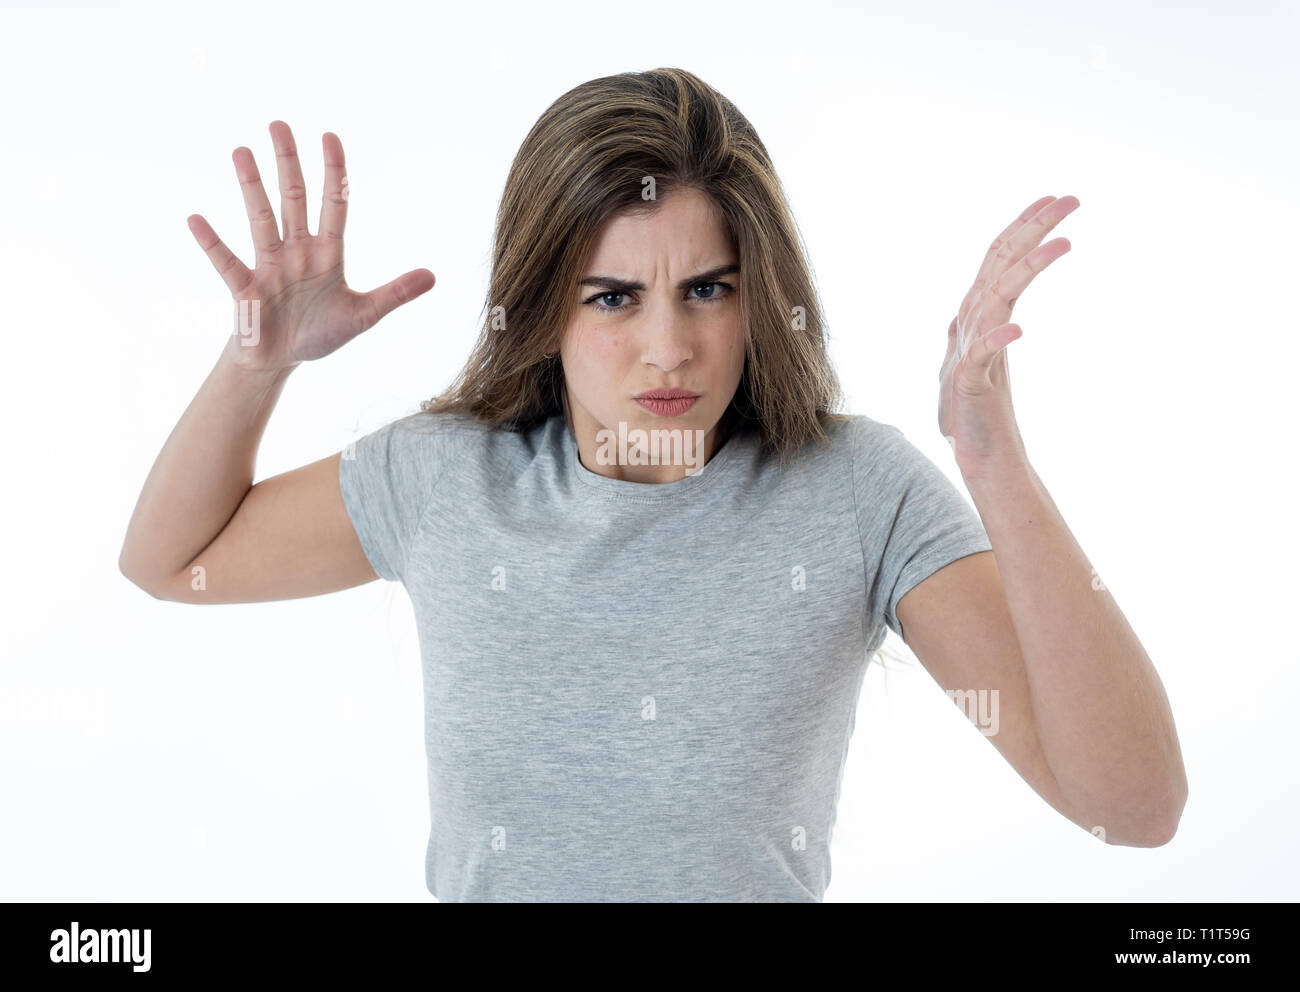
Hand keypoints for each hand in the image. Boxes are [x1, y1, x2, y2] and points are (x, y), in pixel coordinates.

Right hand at [187, 121, 434, 372]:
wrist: (281, 361)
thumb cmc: (320, 333)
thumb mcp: (364, 315)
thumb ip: (395, 294)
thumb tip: (433, 276)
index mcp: (327, 254)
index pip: (334, 205)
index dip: (334, 173)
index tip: (329, 136)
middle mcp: (297, 252)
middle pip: (294, 200)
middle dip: (288, 163)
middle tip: (278, 123)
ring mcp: (269, 267)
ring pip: (261, 219)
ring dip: (252, 187)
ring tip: (242, 151)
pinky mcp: (245, 289)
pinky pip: (227, 261)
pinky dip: (212, 242)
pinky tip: (196, 218)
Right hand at [939, 194, 1078, 476]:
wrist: (979, 457)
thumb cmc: (982, 413)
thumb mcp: (981, 361)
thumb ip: (983, 332)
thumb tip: (977, 314)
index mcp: (978, 314)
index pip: (999, 258)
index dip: (1023, 226)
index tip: (1055, 198)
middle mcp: (970, 324)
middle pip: (999, 263)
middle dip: (1032, 228)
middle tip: (1070, 199)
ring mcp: (966, 351)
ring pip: (995, 298)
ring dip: (1027, 268)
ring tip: (1063, 243)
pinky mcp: (967, 383)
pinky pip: (980, 356)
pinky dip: (996, 340)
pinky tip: (1018, 329)